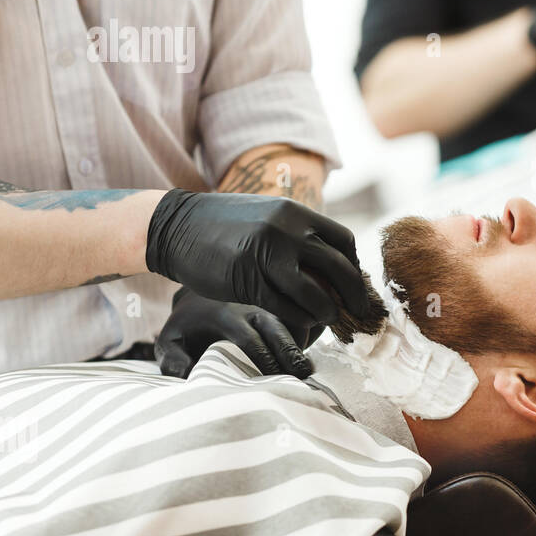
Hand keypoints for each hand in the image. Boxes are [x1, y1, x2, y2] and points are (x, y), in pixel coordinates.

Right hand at [145, 189, 371, 330]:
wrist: (176, 226)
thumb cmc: (226, 225)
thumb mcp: (269, 215)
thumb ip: (299, 233)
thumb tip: (334, 261)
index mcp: (295, 212)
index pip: (343, 241)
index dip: (354, 265)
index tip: (354, 282)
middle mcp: (285, 230)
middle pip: (337, 267)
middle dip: (353, 293)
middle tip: (358, 311)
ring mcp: (266, 255)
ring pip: (314, 292)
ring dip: (327, 311)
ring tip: (330, 320)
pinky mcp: (246, 280)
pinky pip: (285, 307)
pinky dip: (301, 318)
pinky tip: (305, 323)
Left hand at [156, 288, 321, 378]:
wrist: (200, 294)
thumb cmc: (188, 327)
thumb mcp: (169, 341)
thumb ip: (172, 360)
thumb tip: (189, 374)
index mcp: (226, 316)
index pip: (250, 340)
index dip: (263, 362)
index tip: (272, 382)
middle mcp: (253, 307)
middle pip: (279, 328)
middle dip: (291, 353)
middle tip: (303, 376)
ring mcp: (270, 303)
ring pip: (296, 319)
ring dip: (304, 342)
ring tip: (308, 368)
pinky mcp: (282, 303)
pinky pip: (303, 315)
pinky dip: (310, 330)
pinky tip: (308, 351)